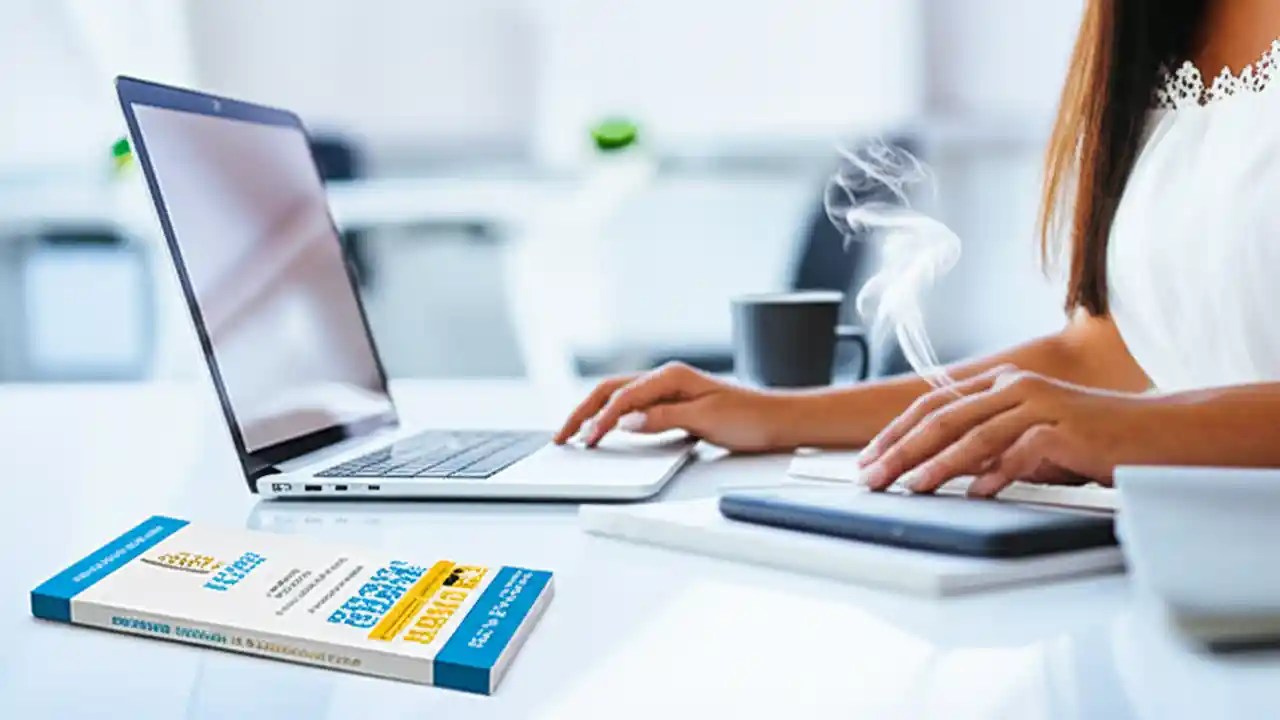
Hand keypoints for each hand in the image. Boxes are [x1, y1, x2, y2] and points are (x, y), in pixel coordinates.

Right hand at [554, 363, 783, 451]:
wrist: (779, 421)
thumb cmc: (750, 417)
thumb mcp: (704, 420)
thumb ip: (662, 418)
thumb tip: (626, 420)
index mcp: (672, 376)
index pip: (623, 396)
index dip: (601, 418)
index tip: (588, 439)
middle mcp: (667, 379)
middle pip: (612, 391)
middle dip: (584, 412)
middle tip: (563, 435)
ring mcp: (670, 391)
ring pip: (620, 399)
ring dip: (596, 415)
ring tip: (575, 434)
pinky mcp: (675, 406)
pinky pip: (636, 409)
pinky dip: (615, 419)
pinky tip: (606, 431)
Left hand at [856, 365, 1151, 495]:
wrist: (1155, 436)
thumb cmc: (1089, 442)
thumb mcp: (1027, 440)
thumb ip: (987, 447)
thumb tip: (939, 471)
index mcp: (1001, 384)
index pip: (934, 405)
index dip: (896, 431)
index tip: (868, 459)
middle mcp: (1015, 387)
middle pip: (943, 417)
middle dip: (900, 449)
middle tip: (872, 478)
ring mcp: (1041, 405)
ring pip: (974, 433)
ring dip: (937, 464)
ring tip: (909, 488)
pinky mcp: (1066, 429)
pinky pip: (1022, 451)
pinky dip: (997, 474)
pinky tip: (976, 494)